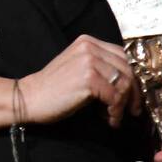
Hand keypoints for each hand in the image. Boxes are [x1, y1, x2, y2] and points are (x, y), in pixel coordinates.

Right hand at [19, 35, 141, 128]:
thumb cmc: (52, 89)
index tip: (132, 96)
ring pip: (124, 84)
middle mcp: (89, 48)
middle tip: (131, 111)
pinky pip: (115, 97)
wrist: (29, 97)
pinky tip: (109, 119)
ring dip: (123, 105)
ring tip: (113, 116)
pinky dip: (115, 111)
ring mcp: (89, 62)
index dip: (131, 78)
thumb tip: (129, 84)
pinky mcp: (89, 79)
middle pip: (127, 70)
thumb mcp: (77, 68)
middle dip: (133, 94)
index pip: (123, 57)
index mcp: (87, 42)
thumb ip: (99, 67)